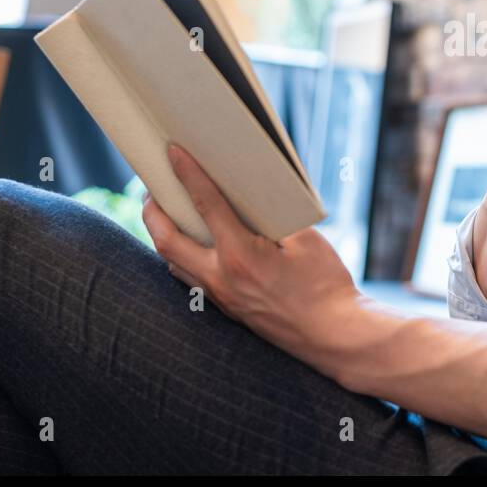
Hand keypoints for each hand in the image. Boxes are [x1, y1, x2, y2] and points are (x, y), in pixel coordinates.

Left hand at [142, 143, 358, 355]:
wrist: (334, 334)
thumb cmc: (326, 285)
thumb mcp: (306, 241)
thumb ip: (274, 219)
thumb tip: (252, 201)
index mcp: (240, 255)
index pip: (205, 204)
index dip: (187, 174)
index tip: (173, 152)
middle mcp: (221, 278)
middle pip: (167, 240)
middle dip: (152, 211)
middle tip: (152, 188)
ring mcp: (221, 297)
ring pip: (173, 263)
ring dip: (163, 236)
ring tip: (166, 213)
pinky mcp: (228, 309)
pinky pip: (190, 279)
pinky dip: (181, 258)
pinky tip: (191, 246)